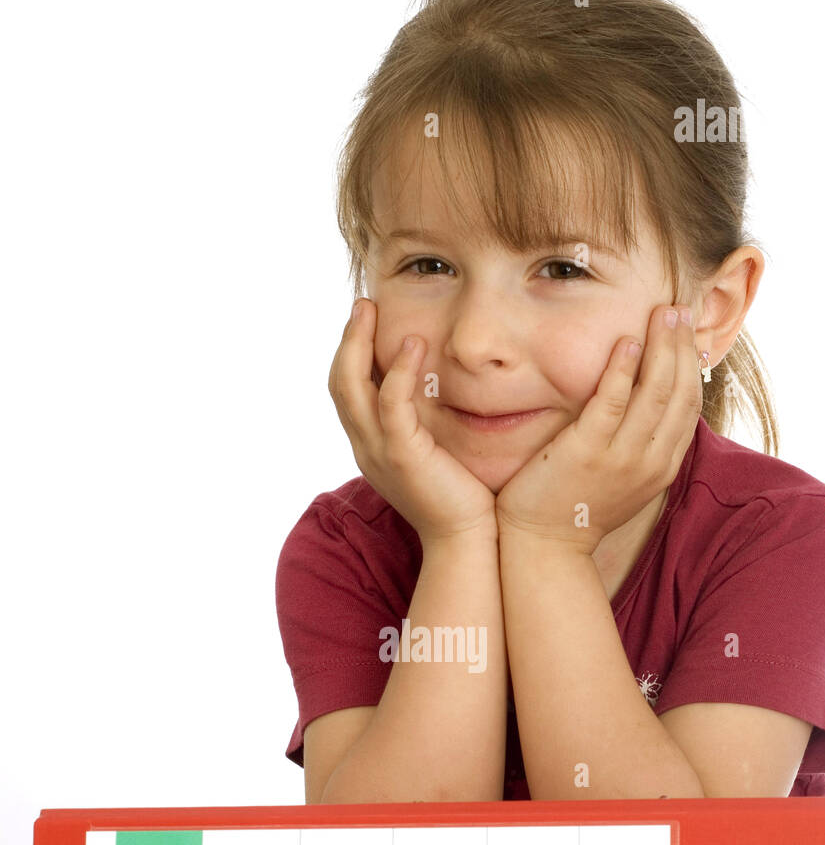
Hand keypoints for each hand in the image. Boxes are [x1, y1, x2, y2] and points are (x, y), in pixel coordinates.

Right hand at [328, 299, 498, 545]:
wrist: (466, 541)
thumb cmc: (462, 499)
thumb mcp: (436, 454)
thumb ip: (427, 425)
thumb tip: (441, 394)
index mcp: (370, 447)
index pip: (348, 392)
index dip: (350, 353)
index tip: (364, 320)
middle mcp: (365, 447)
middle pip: (339, 383)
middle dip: (347, 339)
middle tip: (362, 303)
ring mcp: (378, 452)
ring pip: (351, 388)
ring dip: (358, 343)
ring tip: (371, 310)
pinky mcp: (402, 455)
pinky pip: (390, 404)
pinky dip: (397, 371)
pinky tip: (413, 345)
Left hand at [494, 304, 702, 551]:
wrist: (545, 545)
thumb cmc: (578, 506)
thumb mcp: (624, 478)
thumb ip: (642, 443)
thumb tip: (651, 403)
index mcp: (662, 466)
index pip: (689, 404)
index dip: (692, 363)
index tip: (688, 331)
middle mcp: (649, 461)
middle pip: (679, 392)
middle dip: (682, 346)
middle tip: (679, 309)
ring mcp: (620, 458)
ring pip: (654, 392)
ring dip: (661, 348)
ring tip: (662, 313)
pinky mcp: (586, 452)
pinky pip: (612, 403)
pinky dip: (623, 371)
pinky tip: (627, 342)